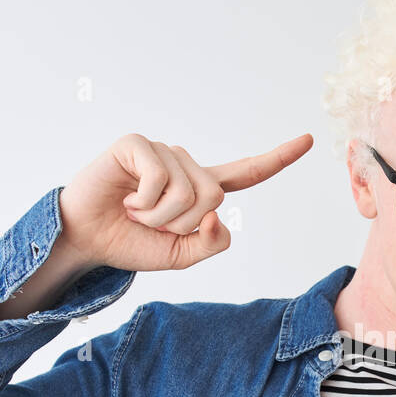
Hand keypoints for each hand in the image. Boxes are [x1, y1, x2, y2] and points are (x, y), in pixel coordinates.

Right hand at [56, 131, 312, 272]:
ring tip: (135, 212)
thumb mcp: (182, 256)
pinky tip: (126, 198)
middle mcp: (186, 165)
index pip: (246, 173)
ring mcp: (162, 152)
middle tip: (152, 224)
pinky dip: (144, 201)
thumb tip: (217, 216)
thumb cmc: (132, 244)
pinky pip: (160, 178)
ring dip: (159, 216)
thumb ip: (212, 243)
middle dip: (182, 223)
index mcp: (201, 189)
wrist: (88, 242)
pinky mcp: (137, 145)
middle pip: (214, 196)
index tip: (308, 140)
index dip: (277, 158)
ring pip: (188, 191)